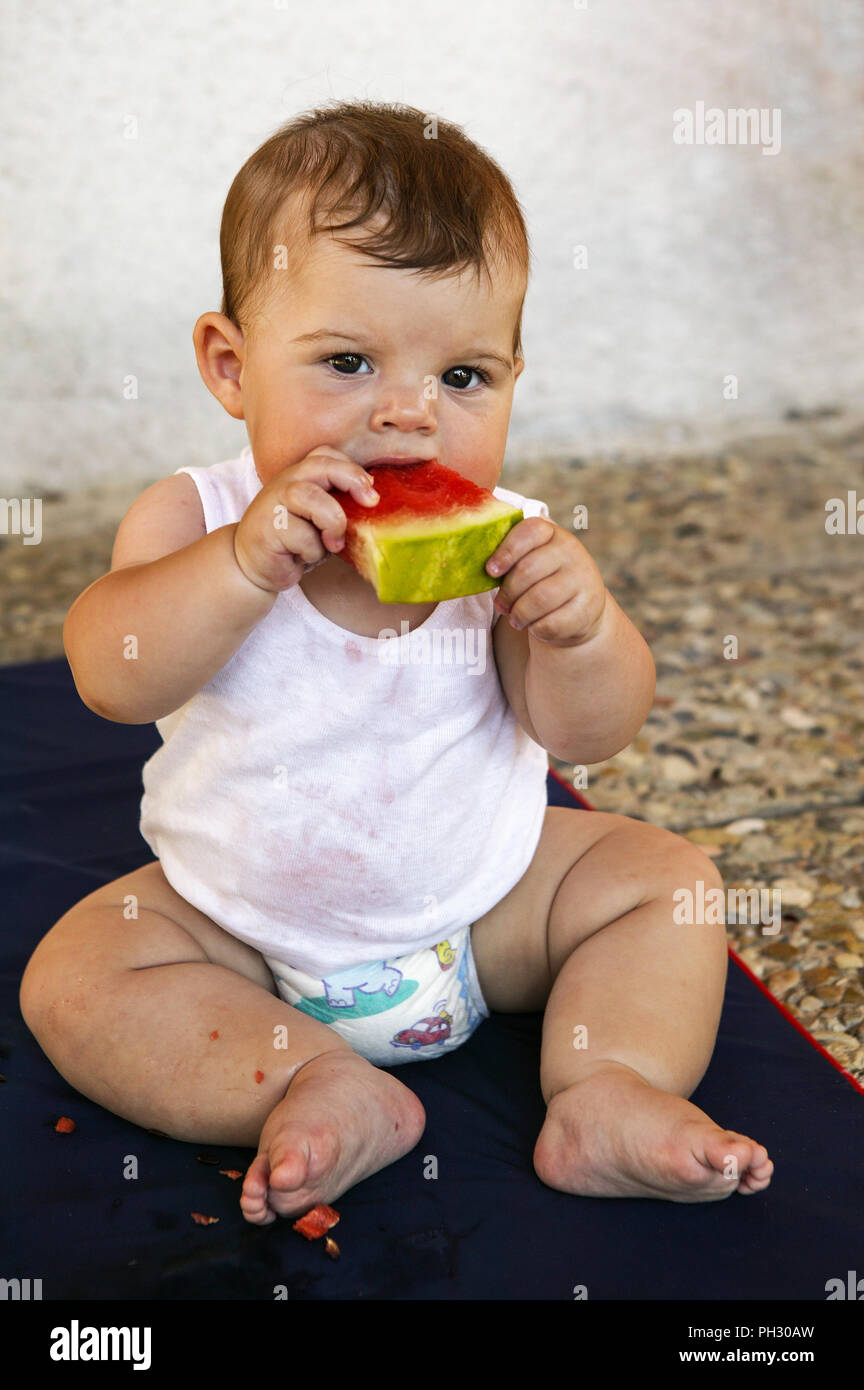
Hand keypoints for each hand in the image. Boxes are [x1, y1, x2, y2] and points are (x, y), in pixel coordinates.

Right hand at [233, 446, 379, 593]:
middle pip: (320, 466)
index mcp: (300, 476)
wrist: (253, 566)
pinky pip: (303, 536)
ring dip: (331, 522)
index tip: (371, 490)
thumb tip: (372, 503)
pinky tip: (302, 557)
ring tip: (332, 543)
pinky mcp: (267, 528)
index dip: (351, 467)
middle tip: (371, 502)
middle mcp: (286, 483)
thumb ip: (339, 508)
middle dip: (351, 480)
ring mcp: (273, 503)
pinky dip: (312, 552)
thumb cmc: (294, 542)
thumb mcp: (321, 521)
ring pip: (311, 497)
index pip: (326, 455)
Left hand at [486, 518, 607, 646]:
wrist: (581, 609)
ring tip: (515, 619)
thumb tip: (484, 570)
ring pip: (539, 599)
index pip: (530, 531)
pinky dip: (536, 629)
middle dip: (508, 592)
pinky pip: (551, 623)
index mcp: (554, 534)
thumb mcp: (532, 561)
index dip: (506, 551)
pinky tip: (535, 627)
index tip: (490, 571)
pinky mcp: (587, 610)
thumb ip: (511, 558)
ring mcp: (583, 580)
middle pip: (528, 569)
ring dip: (519, 613)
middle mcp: (572, 552)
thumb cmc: (544, 581)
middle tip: (501, 605)